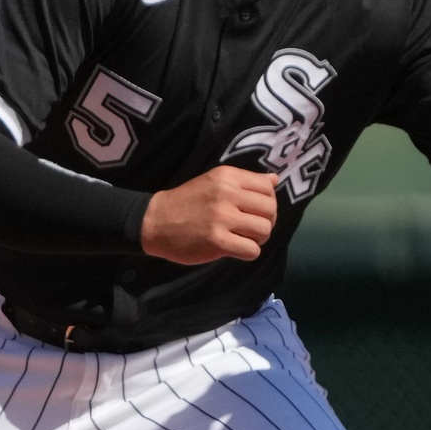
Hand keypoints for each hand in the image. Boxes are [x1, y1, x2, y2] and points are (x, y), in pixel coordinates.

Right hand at [142, 165, 276, 263]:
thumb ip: (245, 181)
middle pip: (270, 210)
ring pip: (264, 230)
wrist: (155, 221)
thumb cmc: (187, 201)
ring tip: (244, 238)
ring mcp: (222, 218)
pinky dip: (248, 252)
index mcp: (227, 176)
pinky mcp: (217, 241)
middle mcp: (227, 194)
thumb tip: (275, 179)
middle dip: (267, 222)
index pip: (268, 187)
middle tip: (252, 228)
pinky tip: (236, 248)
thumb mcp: (214, 181)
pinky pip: (252, 250)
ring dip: (259, 239)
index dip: (268, 202)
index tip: (256, 210)